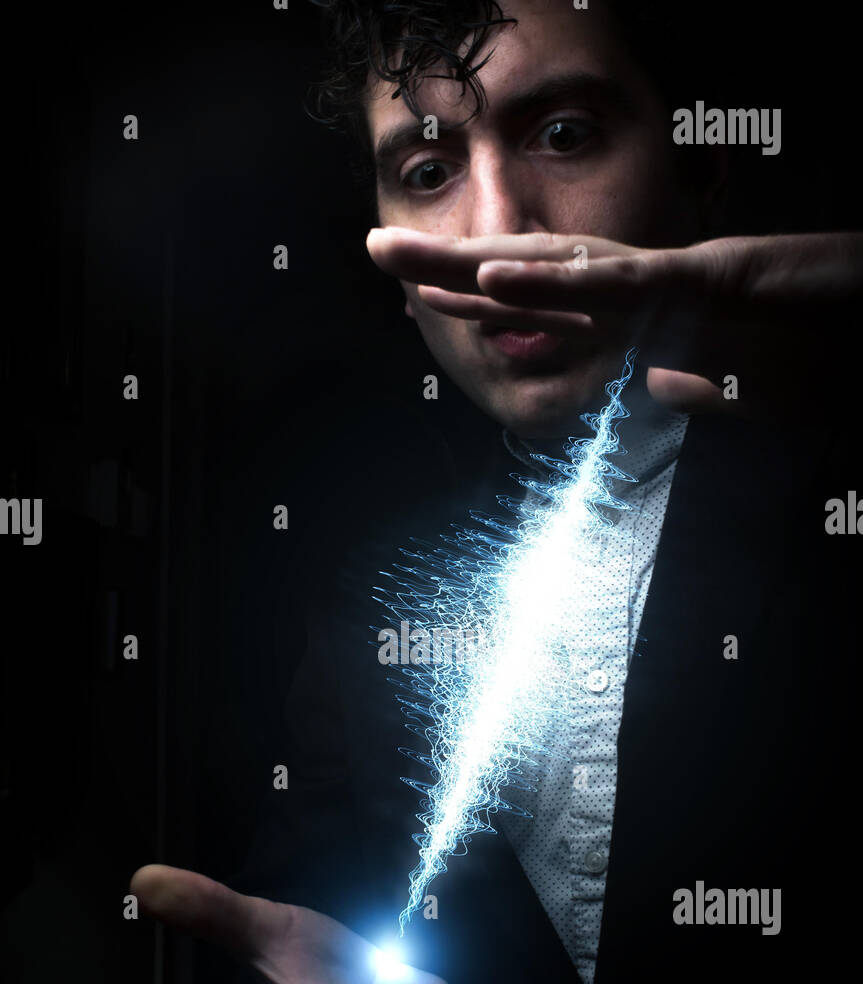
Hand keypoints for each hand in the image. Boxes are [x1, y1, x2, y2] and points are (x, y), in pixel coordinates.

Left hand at [367, 226, 860, 415]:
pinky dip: (559, 283)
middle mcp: (657, 289)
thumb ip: (706, 393)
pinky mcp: (718, 283)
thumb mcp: (762, 394)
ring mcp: (683, 282)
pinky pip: (625, 285)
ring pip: (565, 268)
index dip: (489, 295)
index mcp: (663, 316)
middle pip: (539, 274)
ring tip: (406, 257)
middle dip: (453, 264)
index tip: (426, 293)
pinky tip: (497, 276)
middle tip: (377, 250)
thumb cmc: (840, 354)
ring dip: (480, 262)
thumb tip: (657, 386)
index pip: (558, 305)